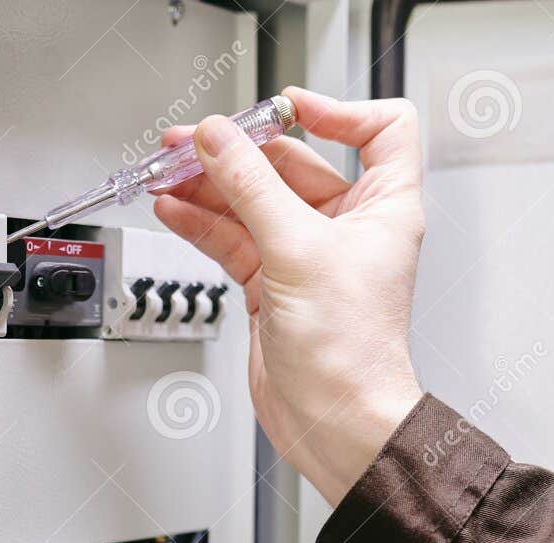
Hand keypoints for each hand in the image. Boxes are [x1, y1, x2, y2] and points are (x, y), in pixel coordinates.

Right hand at [154, 87, 426, 504]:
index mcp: (383, 206)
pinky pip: (232, 239)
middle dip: (240, 150)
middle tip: (194, 141)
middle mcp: (348, 227)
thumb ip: (251, 188)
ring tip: (169, 172)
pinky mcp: (272, 285)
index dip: (337, 109)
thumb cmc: (352, 352)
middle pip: (292, 164)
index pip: (379, 130)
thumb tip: (219, 139)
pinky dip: (202, 222)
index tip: (286, 108)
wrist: (335, 422)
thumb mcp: (298, 251)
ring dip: (210, 185)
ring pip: (252, 202)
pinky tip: (175, 208)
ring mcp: (306, 256)